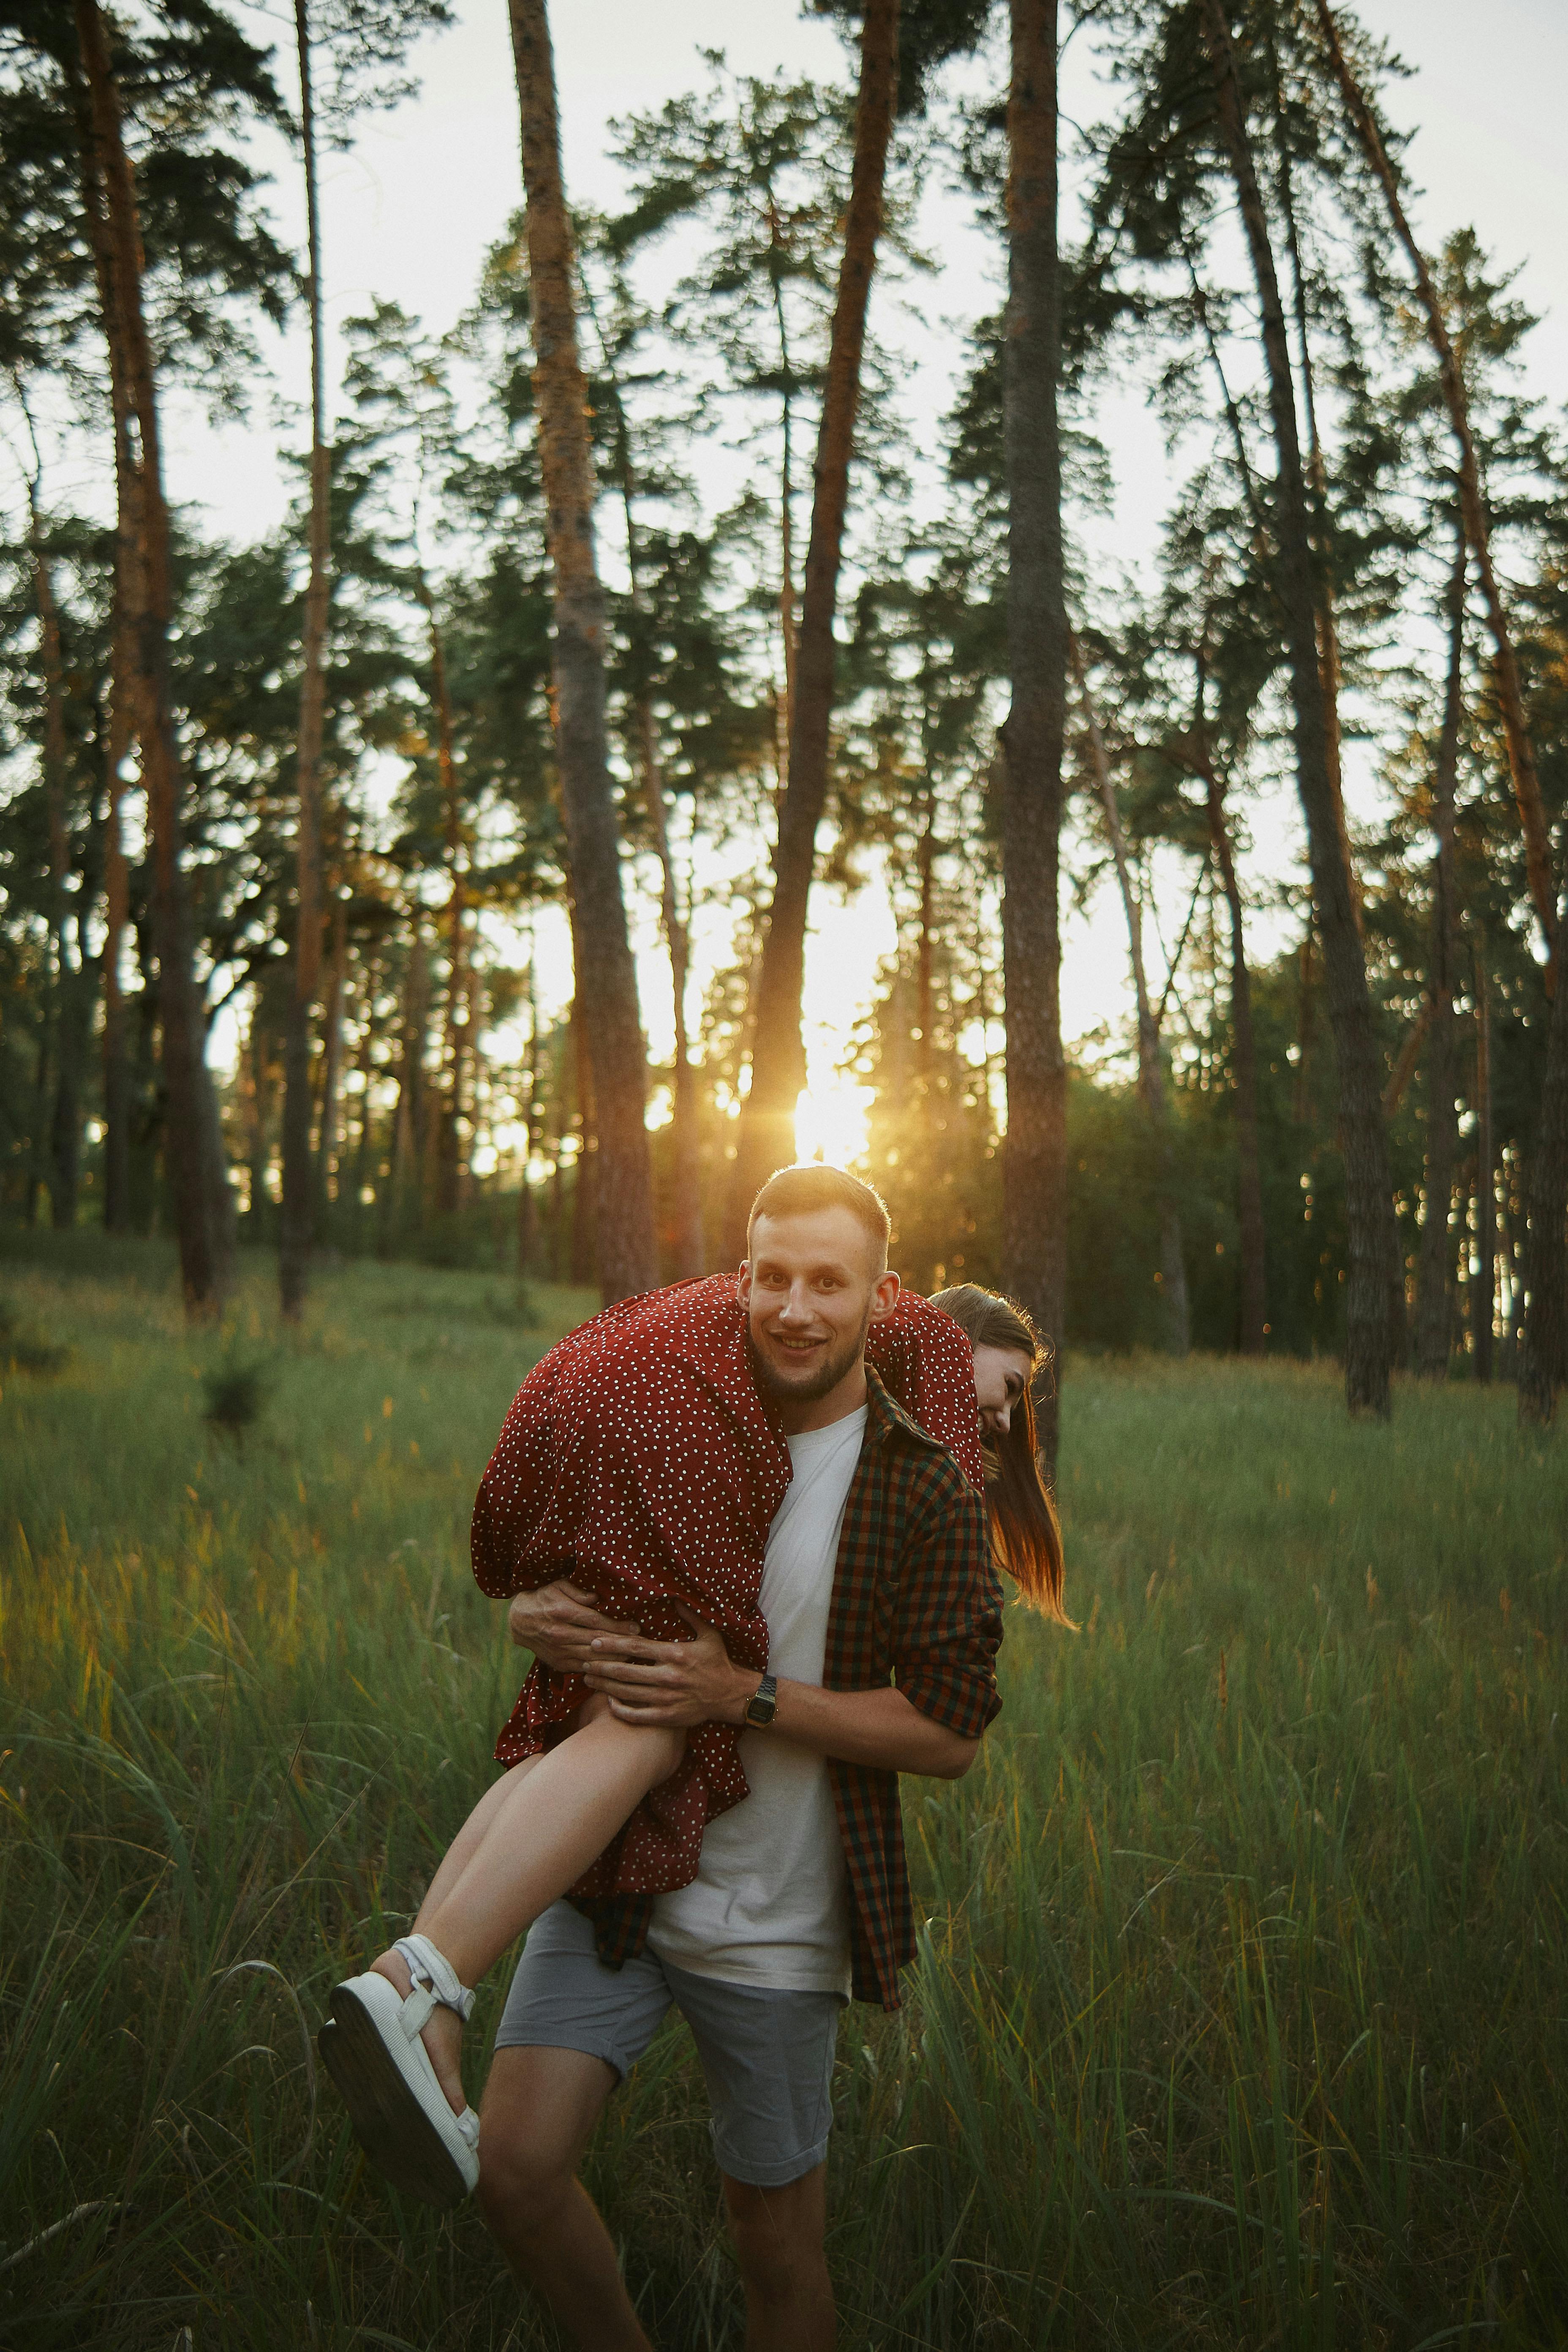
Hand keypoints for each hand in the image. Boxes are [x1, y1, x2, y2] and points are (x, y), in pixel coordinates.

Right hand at [507, 1580, 640, 1672]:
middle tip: (641, 1643)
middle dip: (621, 1644)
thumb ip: (579, 1591)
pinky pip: (583, 1668)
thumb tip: (597, 1597)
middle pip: (598, 1642)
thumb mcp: (559, 1586)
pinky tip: (615, 1666)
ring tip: (633, 1656)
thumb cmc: (544, 1598)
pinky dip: (600, 1668)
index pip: (597, 1622)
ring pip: (592, 1659)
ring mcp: (559, 1651)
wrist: (519, 1621)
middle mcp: (561, 1634)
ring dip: (614, 1659)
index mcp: (563, 1613)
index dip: (618, 1626)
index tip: (636, 1628)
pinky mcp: (559, 1663)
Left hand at [581, 1606, 756, 1730]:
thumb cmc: (718, 1663)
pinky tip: (609, 1702)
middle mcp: (668, 1676)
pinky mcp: (667, 1717)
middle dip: (601, 1666)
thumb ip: (692, 1617)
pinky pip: (637, 1715)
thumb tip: (676, 1599)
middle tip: (583, 1662)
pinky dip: (620, 1710)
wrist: (731, 1695)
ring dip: (605, 1685)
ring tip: (588, 1679)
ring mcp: (666, 1698)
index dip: (612, 1644)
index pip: (636, 1647)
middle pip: (625, 1670)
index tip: (594, 1642)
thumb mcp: (710, 1635)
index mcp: (674, 1654)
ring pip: (627, 1692)